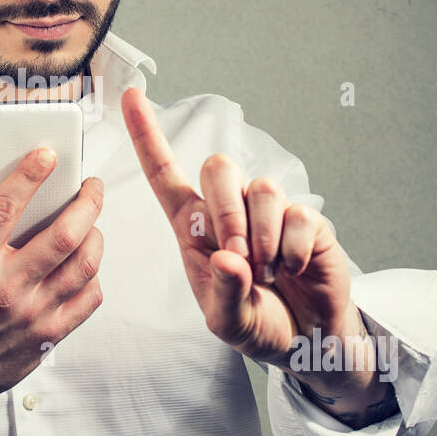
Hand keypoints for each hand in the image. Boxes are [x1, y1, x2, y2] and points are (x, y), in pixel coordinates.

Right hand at [0, 148, 105, 435]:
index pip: (5, 208)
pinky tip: (85, 263)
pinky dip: (94, 276)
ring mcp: (31, 316)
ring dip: (95, 234)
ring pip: (84, 265)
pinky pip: (87, 300)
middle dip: (86, 200)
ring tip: (91, 222)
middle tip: (90, 185)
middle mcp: (5, 289)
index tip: (47, 154)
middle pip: (64, 233)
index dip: (30, 175)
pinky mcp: (47, 338)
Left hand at [120, 87, 359, 369]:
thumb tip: (228, 258)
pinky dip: (292, 251)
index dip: (147, 135)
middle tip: (238, 258)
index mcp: (194, 227)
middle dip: (226, 212)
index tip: (131, 96)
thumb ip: (223, 293)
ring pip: (261, 190)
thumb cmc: (254, 322)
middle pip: (218, 167)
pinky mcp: (305, 220)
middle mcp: (230, 209)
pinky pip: (297, 215)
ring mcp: (268, 211)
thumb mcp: (227, 321)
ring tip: (267, 273)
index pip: (164, 173)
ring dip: (263, 239)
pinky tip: (293, 269)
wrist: (305, 339)